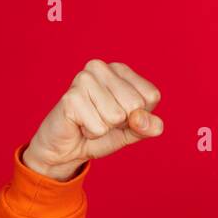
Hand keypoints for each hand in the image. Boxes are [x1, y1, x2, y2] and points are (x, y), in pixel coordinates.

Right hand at [23, 60, 163, 180]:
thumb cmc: (101, 134)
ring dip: (105, 128)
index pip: (151, 96)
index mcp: (121, 70)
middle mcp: (102, 68)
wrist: (66, 149)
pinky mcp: (71, 97)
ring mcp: (84, 79)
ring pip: (117, 116)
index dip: (139, 115)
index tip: (120, 116)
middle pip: (135, 105)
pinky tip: (80, 125)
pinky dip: (92, 133)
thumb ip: (149, 125)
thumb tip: (142, 119)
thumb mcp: (133, 131)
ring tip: (91, 121)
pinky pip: (99, 127)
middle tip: (102, 119)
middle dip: (122, 122)